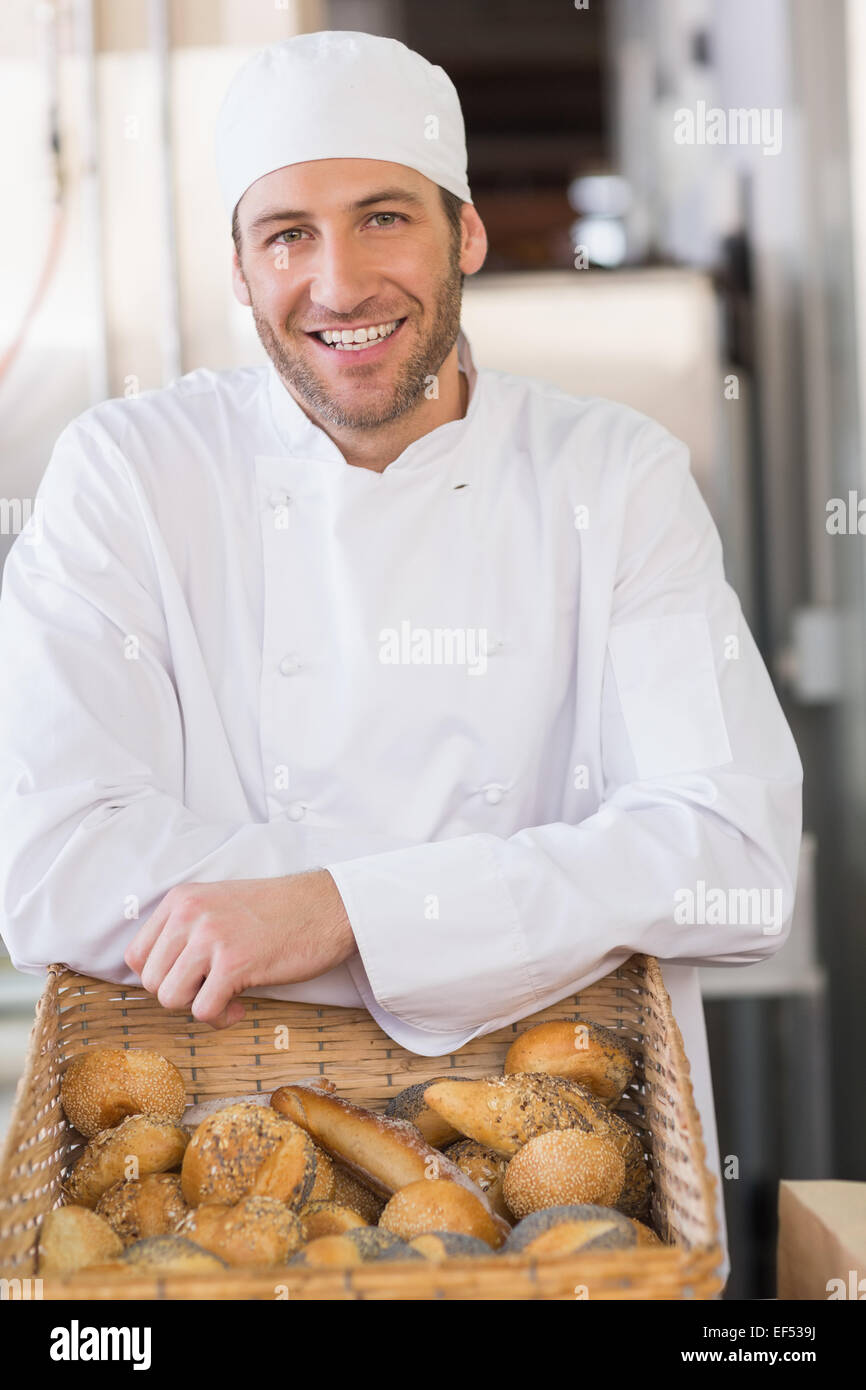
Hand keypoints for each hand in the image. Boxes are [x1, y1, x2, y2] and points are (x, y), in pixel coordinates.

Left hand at [124, 870, 354, 1028]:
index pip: (136, 956)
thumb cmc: (277, 911)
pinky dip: (221, 1018)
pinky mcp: (235, 964)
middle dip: (181, 993)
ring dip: (198, 1006)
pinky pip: (204, 1011)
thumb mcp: (219, 903)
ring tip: (225, 996)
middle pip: (151, 981)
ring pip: (170, 998)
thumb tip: (158, 972)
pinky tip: (241, 1004)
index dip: (160, 976)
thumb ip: (186, 927)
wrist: (326, 907)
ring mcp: (211, 938)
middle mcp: (189, 914)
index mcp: (181, 899)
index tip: (189, 978)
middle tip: (212, 987)